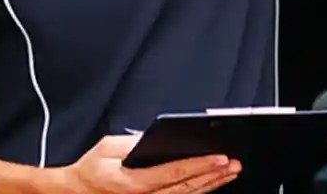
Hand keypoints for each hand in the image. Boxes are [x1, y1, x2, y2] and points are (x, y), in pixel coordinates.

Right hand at [55, 135, 240, 192]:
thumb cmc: (92, 170)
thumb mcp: (106, 149)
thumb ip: (131, 143)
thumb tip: (153, 138)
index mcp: (135, 183)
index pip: (175, 173)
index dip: (200, 165)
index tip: (219, 157)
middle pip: (188, 188)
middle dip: (213, 175)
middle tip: (234, 163)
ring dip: (211, 184)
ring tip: (230, 172)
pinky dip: (199, 192)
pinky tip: (213, 184)